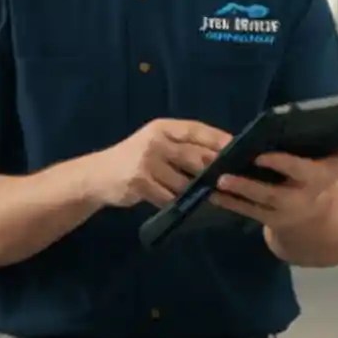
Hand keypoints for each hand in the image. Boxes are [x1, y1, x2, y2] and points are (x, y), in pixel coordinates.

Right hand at [87, 118, 232, 207]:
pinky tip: (191, 209)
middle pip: (196, 156)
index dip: (219, 139)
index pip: (197, 130)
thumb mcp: (155, 144)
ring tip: (217, 199)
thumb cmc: (133, 159)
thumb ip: (181, 147)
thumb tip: (219, 155)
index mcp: (162, 128)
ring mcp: (147, 161)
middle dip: (216, 170)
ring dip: (199, 193)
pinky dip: (181, 204)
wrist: (97, 175)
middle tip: (235, 180)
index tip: (240, 149)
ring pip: (184, 182)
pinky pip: (168, 197)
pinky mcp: (140, 182)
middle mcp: (155, 141)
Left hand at [210, 126, 337, 230]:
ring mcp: (278, 212)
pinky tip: (207, 191)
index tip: (260, 154)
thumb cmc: (327, 180)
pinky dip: (226, 202)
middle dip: (245, 184)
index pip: (297, 170)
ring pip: (252, 204)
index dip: (279, 163)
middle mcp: (296, 198)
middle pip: (269, 193)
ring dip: (230, 194)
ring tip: (210, 181)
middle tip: (223, 173)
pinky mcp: (264, 219)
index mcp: (315, 179)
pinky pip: (243, 212)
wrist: (323, 222)